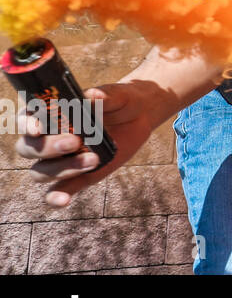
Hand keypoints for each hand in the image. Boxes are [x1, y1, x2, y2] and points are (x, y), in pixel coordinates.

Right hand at [17, 82, 161, 207]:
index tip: (38, 128)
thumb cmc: (121, 100)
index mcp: (51, 113)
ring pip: (41, 171)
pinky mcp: (76, 176)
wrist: (140, 116)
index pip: (26, 118)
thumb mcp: (118, 95)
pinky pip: (58, 190)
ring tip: (94, 159)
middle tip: (75, 141)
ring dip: (61, 168)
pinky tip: (63, 201)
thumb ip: (105, 96)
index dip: (27, 124)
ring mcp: (60, 159)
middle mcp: (48, 137)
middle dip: (48, 147)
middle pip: (29, 149)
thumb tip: (92, 95)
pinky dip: (56, 197)